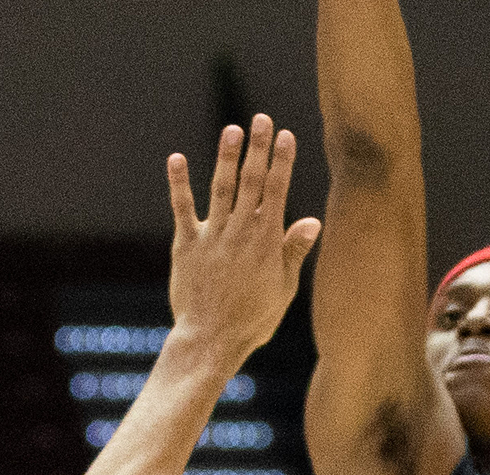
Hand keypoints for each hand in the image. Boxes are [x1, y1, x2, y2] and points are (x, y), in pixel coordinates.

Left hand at [166, 114, 321, 367]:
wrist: (212, 340)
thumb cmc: (253, 318)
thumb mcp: (284, 288)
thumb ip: (294, 251)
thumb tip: (312, 220)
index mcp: (267, 243)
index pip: (277, 193)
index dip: (282, 162)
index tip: (287, 135)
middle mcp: (240, 233)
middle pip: (251, 183)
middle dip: (258, 148)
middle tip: (262, 119)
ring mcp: (212, 237)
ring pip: (221, 189)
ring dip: (226, 157)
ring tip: (232, 129)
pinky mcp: (186, 245)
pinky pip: (182, 209)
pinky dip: (179, 184)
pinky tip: (177, 158)